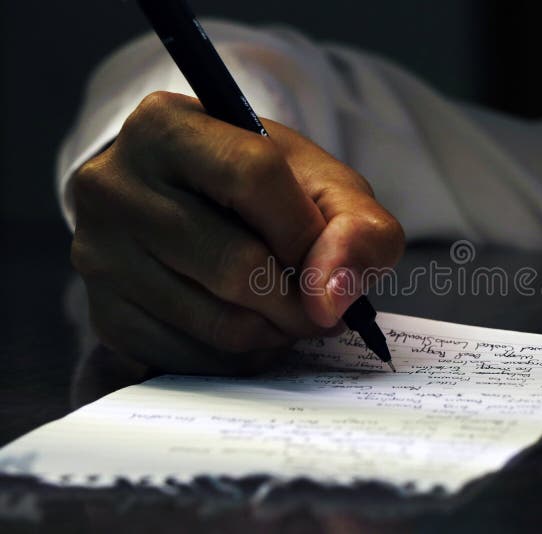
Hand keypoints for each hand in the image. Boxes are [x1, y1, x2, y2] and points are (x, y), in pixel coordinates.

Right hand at [70, 91, 404, 373]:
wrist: (194, 209)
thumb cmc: (265, 192)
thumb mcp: (322, 185)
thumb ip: (357, 227)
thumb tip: (331, 299)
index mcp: (166, 125)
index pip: (253, 177)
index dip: (307, 232)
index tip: (327, 259)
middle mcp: (112, 184)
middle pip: (234, 263)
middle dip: (298, 300)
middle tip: (319, 306)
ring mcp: (99, 254)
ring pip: (217, 322)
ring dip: (275, 333)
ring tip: (288, 314)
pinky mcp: (103, 315)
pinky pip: (193, 360)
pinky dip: (241, 357)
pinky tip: (251, 330)